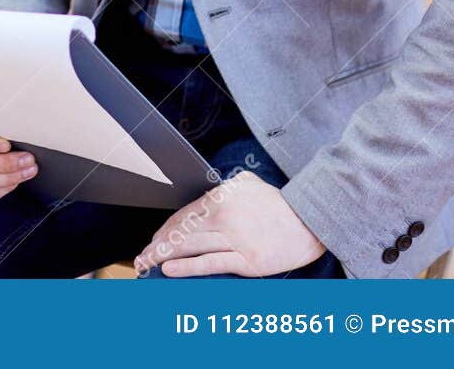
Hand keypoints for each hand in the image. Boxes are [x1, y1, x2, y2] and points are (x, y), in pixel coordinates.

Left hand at [134, 170, 324, 276]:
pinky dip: (187, 267)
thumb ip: (223, 187)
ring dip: (164, 256)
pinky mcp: (247, 260)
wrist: (310, 222)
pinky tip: (169, 270)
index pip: (183, 216)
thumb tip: (204, 196)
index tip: (154, 239)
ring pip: (190, 248)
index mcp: (220, 197)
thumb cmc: (279, 204)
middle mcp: (223, 217)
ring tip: (147, 264)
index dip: (165, 229)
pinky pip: (210, 263)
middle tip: (142, 256)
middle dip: (157, 245)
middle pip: (181, 232)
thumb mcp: (248, 183)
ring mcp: (235, 240)